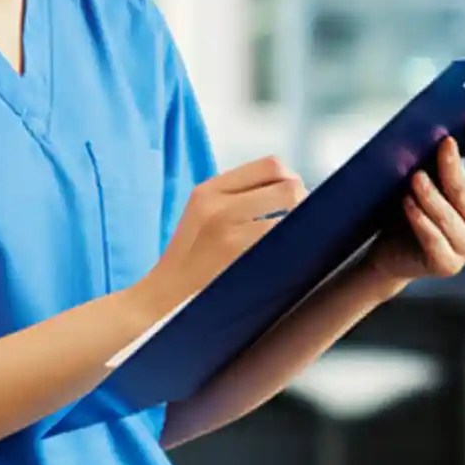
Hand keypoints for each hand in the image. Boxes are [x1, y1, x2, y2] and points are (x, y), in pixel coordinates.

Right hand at [146, 156, 307, 299]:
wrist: (161, 300)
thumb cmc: (190, 260)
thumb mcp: (202, 214)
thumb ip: (238, 196)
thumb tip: (294, 189)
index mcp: (208, 190)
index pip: (271, 165)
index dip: (290, 179)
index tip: (292, 200)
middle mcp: (218, 204)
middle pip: (289, 186)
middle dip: (303, 204)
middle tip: (300, 225)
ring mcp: (228, 232)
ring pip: (292, 216)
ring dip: (302, 230)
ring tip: (294, 245)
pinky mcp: (238, 259)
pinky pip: (284, 245)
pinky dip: (294, 252)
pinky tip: (286, 263)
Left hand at [362, 120, 464, 285]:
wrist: (390, 252)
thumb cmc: (411, 209)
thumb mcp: (425, 183)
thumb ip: (436, 164)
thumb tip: (437, 131)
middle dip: (456, 168)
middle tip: (443, 143)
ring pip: (452, 218)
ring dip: (433, 196)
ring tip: (416, 177)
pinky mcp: (446, 265)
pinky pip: (434, 241)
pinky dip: (421, 221)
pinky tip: (408, 204)